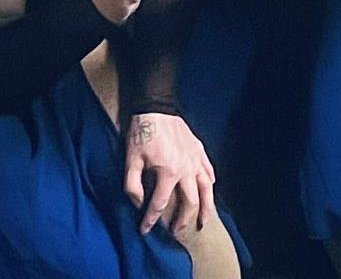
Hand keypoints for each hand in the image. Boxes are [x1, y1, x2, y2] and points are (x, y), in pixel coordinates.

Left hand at [123, 112, 214, 236]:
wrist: (156, 108)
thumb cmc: (141, 134)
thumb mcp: (130, 160)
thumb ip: (132, 186)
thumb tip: (139, 203)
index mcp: (168, 173)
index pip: (159, 204)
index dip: (151, 220)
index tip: (145, 231)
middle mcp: (186, 170)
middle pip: (189, 202)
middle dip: (182, 220)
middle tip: (176, 231)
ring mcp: (195, 160)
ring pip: (206, 189)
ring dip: (205, 208)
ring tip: (203, 221)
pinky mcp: (199, 151)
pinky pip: (209, 171)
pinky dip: (210, 183)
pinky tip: (209, 190)